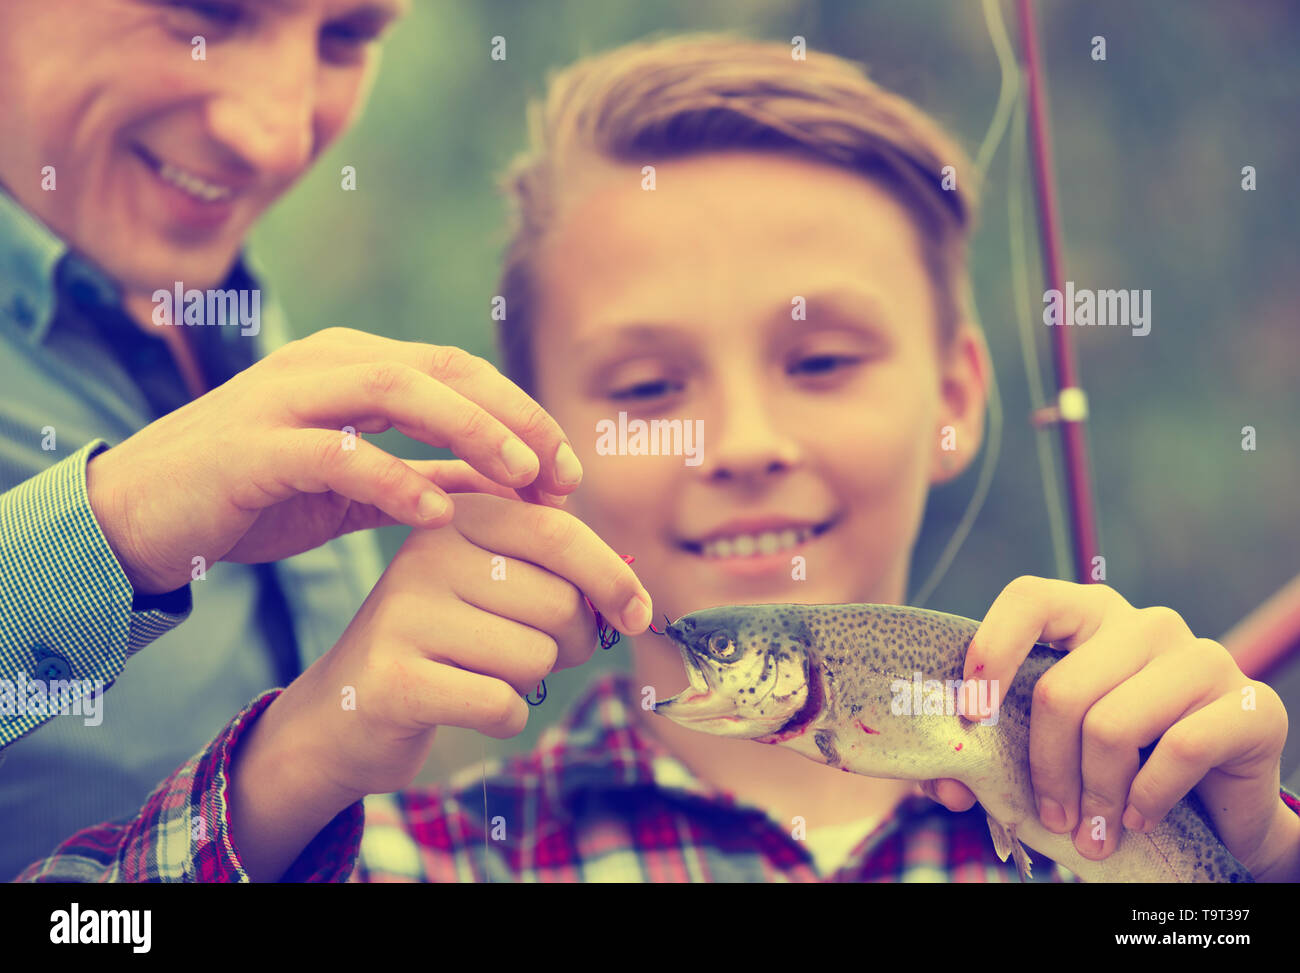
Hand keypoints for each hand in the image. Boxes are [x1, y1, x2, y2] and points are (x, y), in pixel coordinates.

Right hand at [86, 328, 583, 592]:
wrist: (138, 514)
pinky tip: (437, 513)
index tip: (569, 470)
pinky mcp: (254, 447)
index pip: (459, 372)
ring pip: (397, 390)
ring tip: (521, 477)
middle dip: (514, 417)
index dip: (522, 414)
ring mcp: (286, 398)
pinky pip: (337, 453)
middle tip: (566, 471)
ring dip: (469, 430)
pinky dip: (392, 478)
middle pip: (443, 370)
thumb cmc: (256, 494)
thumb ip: (425, 472)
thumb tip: (506, 484)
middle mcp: (326, 365)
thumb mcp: (357, 483)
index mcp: (354, 365)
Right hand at [242, 494, 651, 802]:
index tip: (637, 614)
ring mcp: (404, 614)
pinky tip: (466, 706)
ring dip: (527, 682)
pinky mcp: (395, 680)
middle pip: (559, 602)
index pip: (560, 532)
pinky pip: (502, 704)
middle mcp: (426, 552)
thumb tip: (632, 591)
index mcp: (458, 515)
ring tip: (478, 672)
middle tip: (532, 651)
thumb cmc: (446, 643)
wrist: (346, 711)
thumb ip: (556, 566)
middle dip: (570, 641)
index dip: (614, 577)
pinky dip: (503, 717)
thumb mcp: (494, 583)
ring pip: (535, 657)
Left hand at [920, 576, 1297, 880]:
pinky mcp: (1250, 702)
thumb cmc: (1115, 767)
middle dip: (1046, 768)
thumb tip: (942, 785)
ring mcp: (1202, 657)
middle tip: (1053, 817)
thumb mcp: (1050, 752)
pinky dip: (1147, 797)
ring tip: (1093, 830)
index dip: (991, 650)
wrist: (1218, 806)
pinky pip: (1179, 749)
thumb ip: (990, 757)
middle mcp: (1144, 624)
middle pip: (1062, 689)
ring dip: (1095, 794)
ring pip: (1112, 725)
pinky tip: (1139, 816)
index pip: (1028, 597)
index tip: (971, 714)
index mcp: (1089, 616)